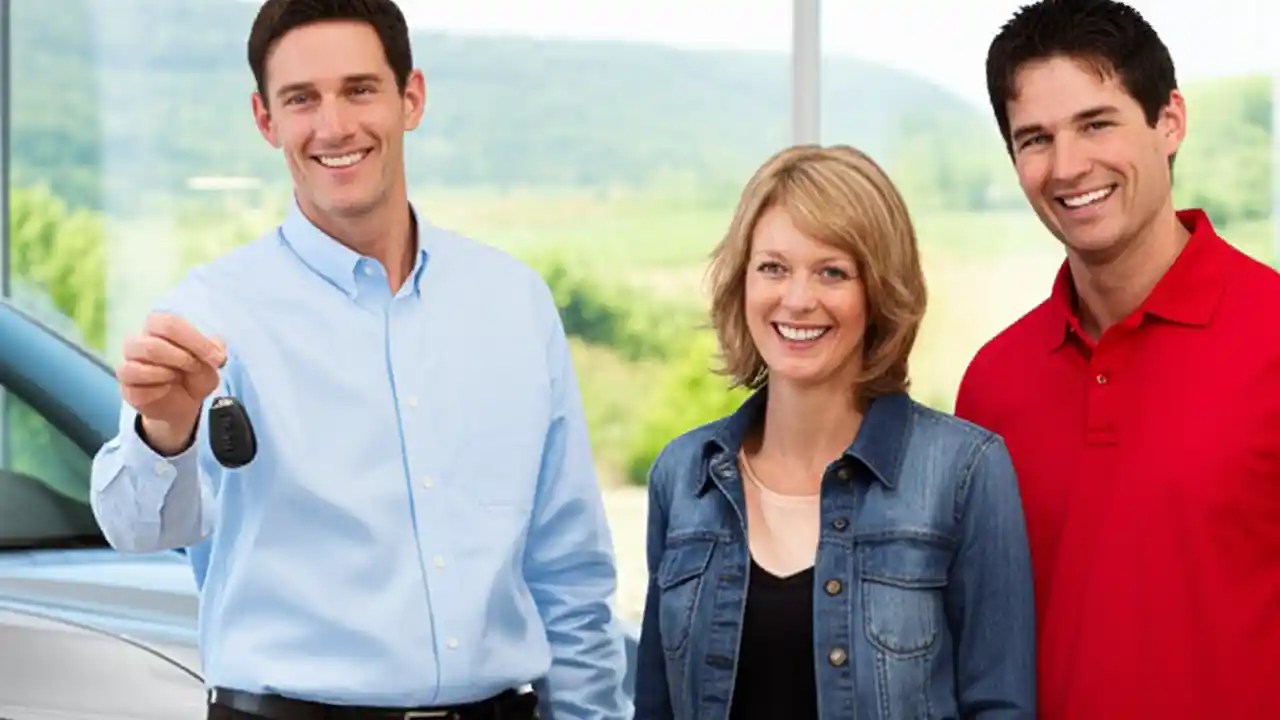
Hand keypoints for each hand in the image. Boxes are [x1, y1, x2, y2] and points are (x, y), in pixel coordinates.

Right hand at [117, 313, 226, 454]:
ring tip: (178, 377)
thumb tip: (216, 351)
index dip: (195, 341)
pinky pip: (137, 385)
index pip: (170, 324)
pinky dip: (158, 388)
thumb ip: (213, 351)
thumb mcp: (210, 363)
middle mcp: (139, 341)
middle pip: (153, 344)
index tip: (217, 359)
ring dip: (168, 372)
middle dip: (183, 358)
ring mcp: (128, 363)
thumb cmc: (194, 374)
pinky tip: (166, 389)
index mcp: (159, 327)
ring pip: (139, 363)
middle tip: (196, 368)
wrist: (183, 404)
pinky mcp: (126, 386)